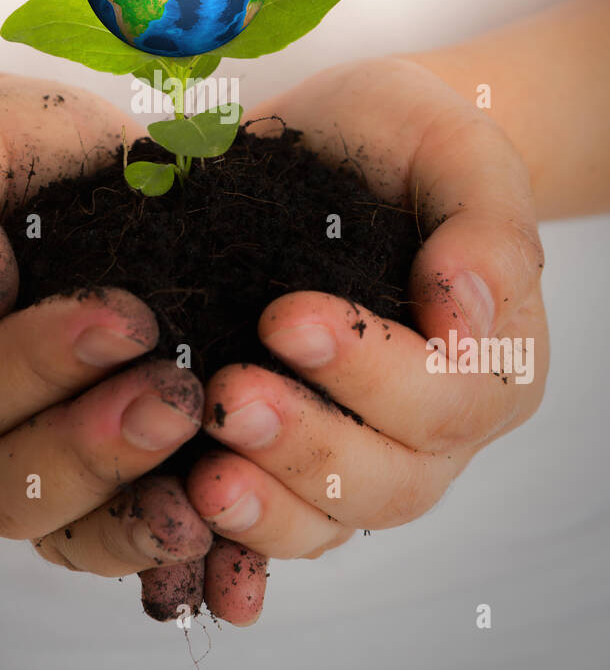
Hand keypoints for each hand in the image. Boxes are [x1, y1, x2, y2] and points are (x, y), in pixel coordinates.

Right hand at [0, 77, 211, 580]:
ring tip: (206, 484)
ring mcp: (17, 469)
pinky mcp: (90, 487)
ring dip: (132, 514)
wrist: (67, 171)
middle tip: (178, 397)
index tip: (127, 317)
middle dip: (91, 449)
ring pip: (57, 534)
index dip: (35, 367)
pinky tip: (222, 532)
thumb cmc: (7, 155)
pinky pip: (116, 543)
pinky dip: (165, 546)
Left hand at [184, 57, 548, 616]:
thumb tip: (466, 322)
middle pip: (391, 480)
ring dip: (266, 507)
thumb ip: (484, 227)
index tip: (285, 316)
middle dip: (307, 447)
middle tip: (229, 397)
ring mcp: (367, 453)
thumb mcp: (457, 148)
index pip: (447, 397)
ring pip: (331, 521)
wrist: (339, 142)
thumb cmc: (406, 138)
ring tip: (202, 476)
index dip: (369, 373)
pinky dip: (229, 531)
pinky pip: (272, 521)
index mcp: (493, 360)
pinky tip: (177, 507)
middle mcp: (438, 427)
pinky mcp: (293, 458)